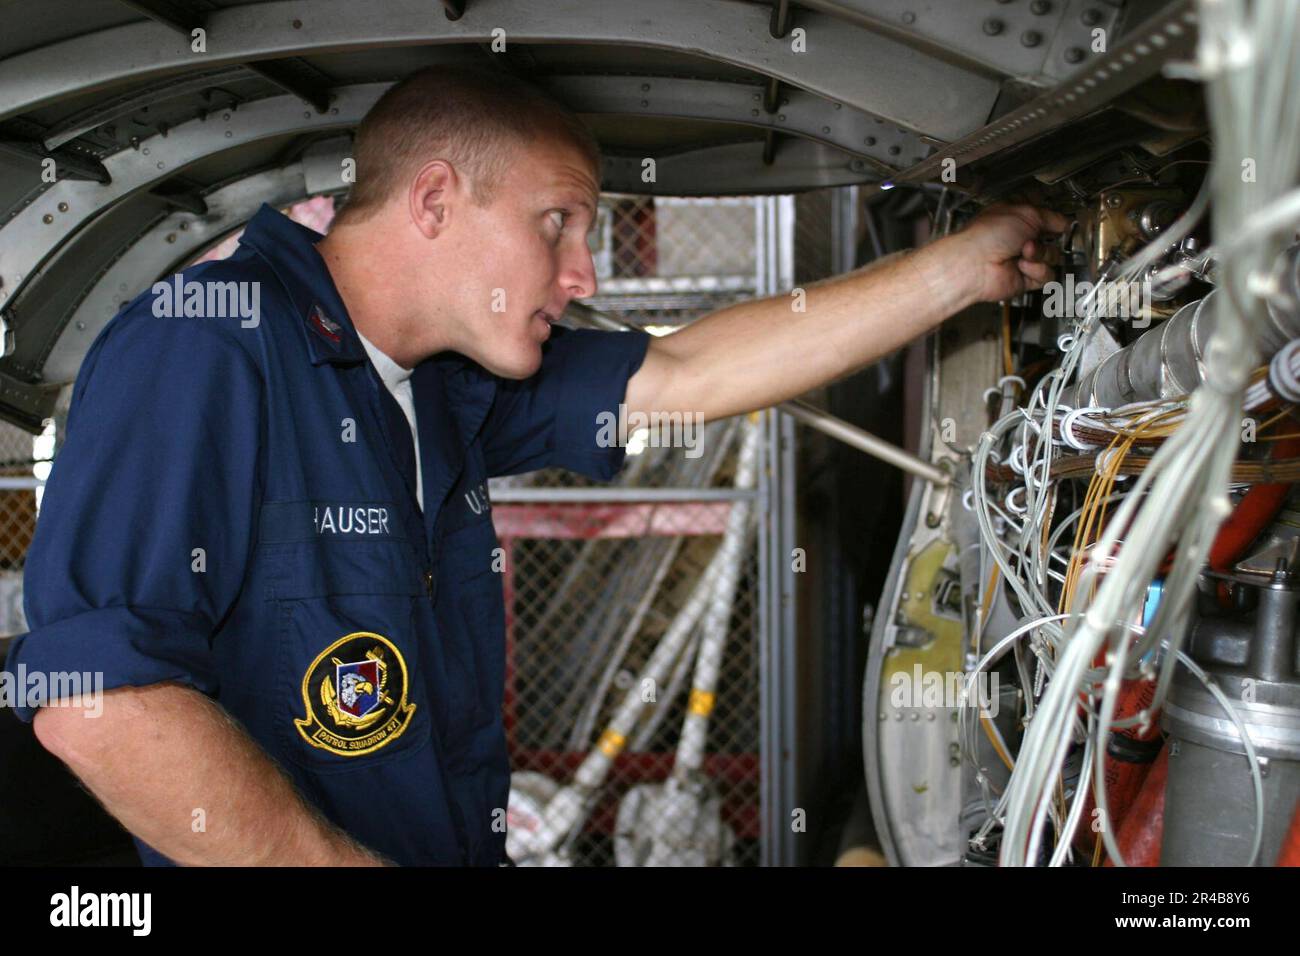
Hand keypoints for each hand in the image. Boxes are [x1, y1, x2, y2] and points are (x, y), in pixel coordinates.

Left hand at [948, 203, 1069, 302]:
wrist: (975, 264)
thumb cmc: (988, 235)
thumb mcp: (1027, 213)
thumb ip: (1051, 216)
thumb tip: (1064, 223)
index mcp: (1017, 215)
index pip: (1045, 215)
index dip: (1054, 218)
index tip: (1059, 219)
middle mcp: (1020, 237)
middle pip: (1052, 237)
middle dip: (1047, 237)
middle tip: (1034, 237)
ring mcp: (1023, 258)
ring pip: (1053, 256)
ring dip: (1041, 254)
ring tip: (1024, 252)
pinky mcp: (1025, 277)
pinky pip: (1047, 275)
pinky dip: (1037, 270)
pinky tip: (1022, 266)